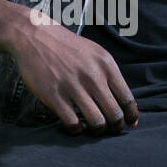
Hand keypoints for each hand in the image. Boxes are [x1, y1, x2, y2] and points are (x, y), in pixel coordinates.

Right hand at [0, 1, 138, 134]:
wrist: (35, 35)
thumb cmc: (67, 47)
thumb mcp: (95, 53)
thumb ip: (109, 75)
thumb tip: (123, 103)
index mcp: (106, 65)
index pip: (127, 99)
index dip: (131, 116)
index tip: (130, 123)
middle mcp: (92, 76)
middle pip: (114, 114)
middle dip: (115, 127)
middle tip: (111, 129)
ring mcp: (72, 86)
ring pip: (96, 122)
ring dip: (97, 131)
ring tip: (93, 129)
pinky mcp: (53, 95)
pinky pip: (72, 123)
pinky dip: (77, 130)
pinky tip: (75, 126)